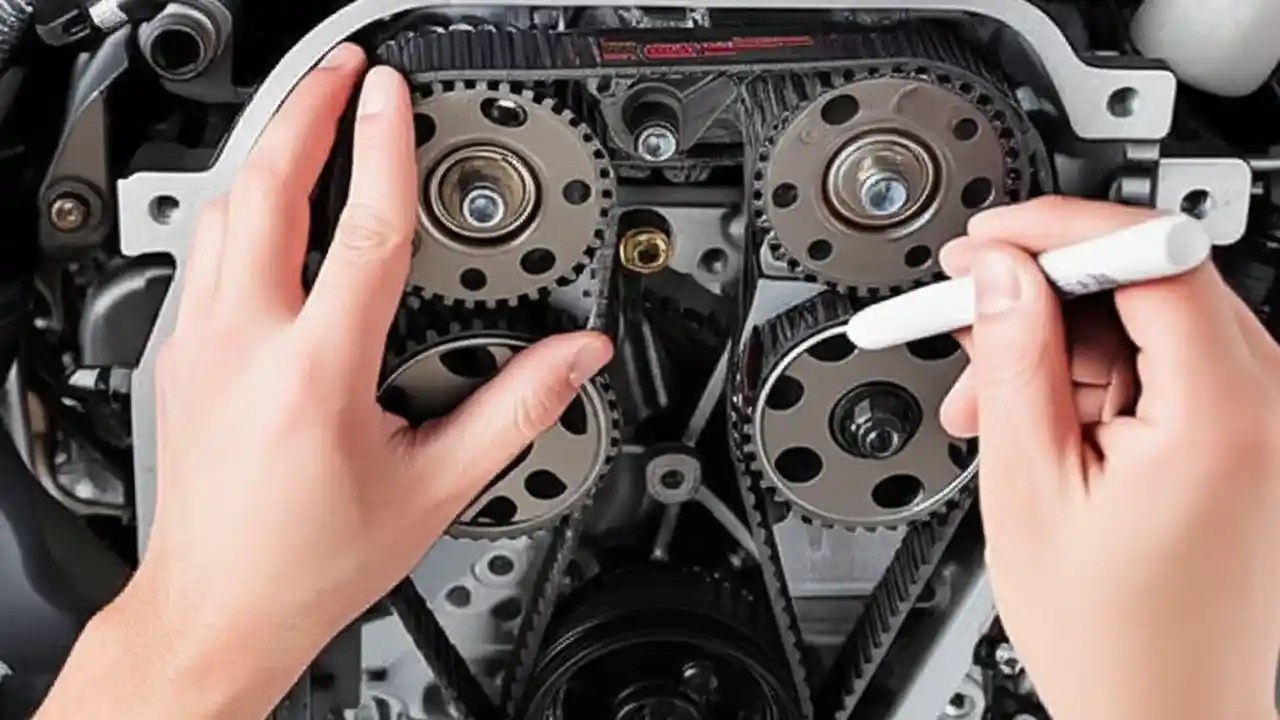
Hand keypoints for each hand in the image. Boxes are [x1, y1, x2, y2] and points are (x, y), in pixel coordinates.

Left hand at [38, 45, 611, 718]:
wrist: (219, 606)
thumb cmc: (311, 559)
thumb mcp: (435, 489)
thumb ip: (514, 409)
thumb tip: (576, 359)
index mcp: (316, 373)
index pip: (360, 232)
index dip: (383, 149)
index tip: (391, 96)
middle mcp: (244, 345)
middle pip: (265, 191)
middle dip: (306, 113)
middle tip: (343, 72)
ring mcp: (198, 346)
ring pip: (222, 213)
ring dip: (268, 153)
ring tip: (309, 118)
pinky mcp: (177, 357)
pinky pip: (203, 254)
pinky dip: (239, 206)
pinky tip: (265, 206)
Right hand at [951, 197, 1279, 719]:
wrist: (1169, 719)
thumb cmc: (1117, 640)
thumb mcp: (1031, 487)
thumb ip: (1014, 361)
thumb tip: (999, 274)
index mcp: (1228, 411)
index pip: (1152, 251)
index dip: (1058, 230)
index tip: (991, 242)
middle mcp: (1271, 403)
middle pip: (1144, 286)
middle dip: (1041, 302)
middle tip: (965, 330)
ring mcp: (1266, 423)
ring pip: (1143, 329)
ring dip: (1057, 354)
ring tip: (990, 413)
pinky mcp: (1248, 440)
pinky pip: (1162, 373)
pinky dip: (1093, 387)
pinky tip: (1038, 429)